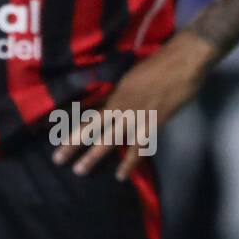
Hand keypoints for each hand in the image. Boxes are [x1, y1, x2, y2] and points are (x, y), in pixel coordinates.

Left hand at [52, 31, 218, 180]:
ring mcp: (136, 116)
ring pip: (110, 138)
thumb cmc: (159, 63)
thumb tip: (107, 101)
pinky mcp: (154, 124)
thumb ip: (119, 91)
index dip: (73, 125)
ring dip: (94, 155)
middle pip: (92, 126)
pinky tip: (120, 176)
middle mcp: (120, 105)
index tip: (56, 137)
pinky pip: (139, 148)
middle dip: (74, 143)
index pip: (89, 112)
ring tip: (80, 170)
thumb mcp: (131, 75)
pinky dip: (130, 162)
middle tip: (58, 159)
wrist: (182, 62)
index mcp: (114, 92)